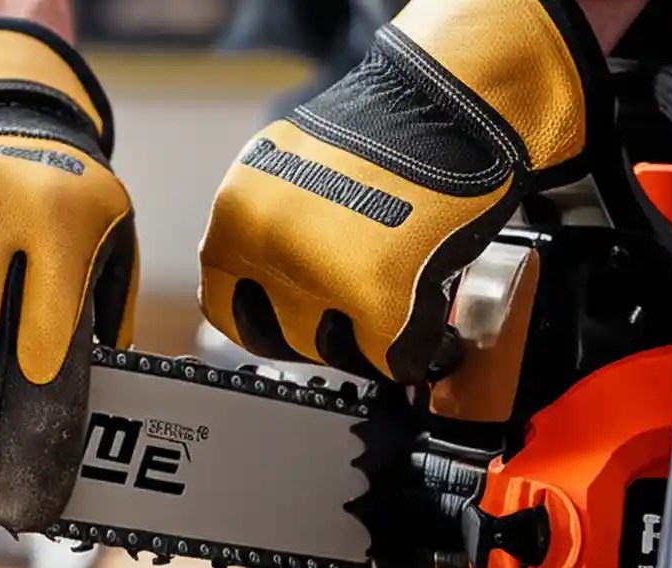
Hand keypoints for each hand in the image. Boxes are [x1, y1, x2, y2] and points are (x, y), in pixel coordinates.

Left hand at [198, 0, 605, 383]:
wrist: (449, 105)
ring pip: (333, 352)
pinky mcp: (381, 301)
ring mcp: (322, 279)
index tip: (284, 324)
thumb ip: (267, 231)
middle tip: (346, 320)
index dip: (261, 320)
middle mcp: (269, 248)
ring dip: (363, 342)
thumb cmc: (381, 130)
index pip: (223, 306)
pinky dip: (415, 349)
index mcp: (237, 217)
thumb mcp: (287, 174)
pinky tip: (429, 324)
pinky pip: (392, 357)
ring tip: (392, 309)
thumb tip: (262, 286)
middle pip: (277, 337)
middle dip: (314, 334)